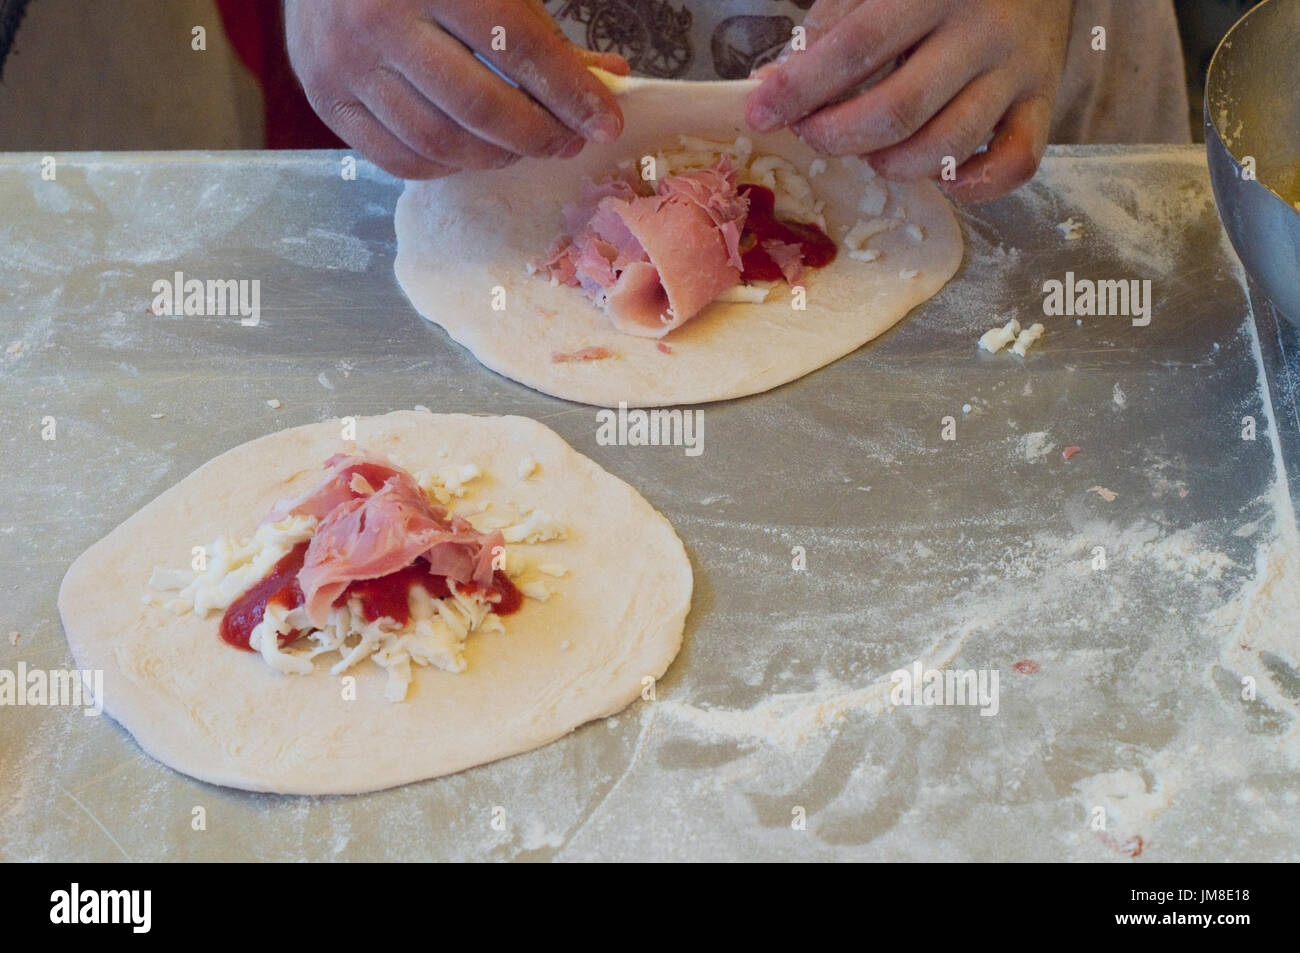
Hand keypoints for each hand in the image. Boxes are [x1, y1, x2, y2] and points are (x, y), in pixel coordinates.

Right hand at [285, 0, 629, 179]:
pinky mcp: (326, 97)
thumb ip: (541, 29)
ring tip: (522, 147)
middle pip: (480, 107)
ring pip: (439, 141)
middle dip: (538, 135)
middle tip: (568, 142)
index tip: (605, 123)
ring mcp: (346, 64)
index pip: (517, 47)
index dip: (569, 92)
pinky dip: (446, 167)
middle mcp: (380, 22)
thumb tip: (607, 79)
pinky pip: (398, 158)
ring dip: (496, 156)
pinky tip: (472, 152)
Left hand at [745, 0, 1072, 201]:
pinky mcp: (1044, 101)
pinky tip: (939, 175)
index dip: (799, 89)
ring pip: (946, 147)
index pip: (853, 49)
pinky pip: (1015, 164)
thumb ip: (829, 27)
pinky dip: (974, 186)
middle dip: (837, 136)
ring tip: (869, 149)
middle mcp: (981, 31)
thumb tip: (771, 86)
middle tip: (812, 134)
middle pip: (897, 111)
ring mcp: (1016, 71)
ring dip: (892, 164)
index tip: (759, 113)